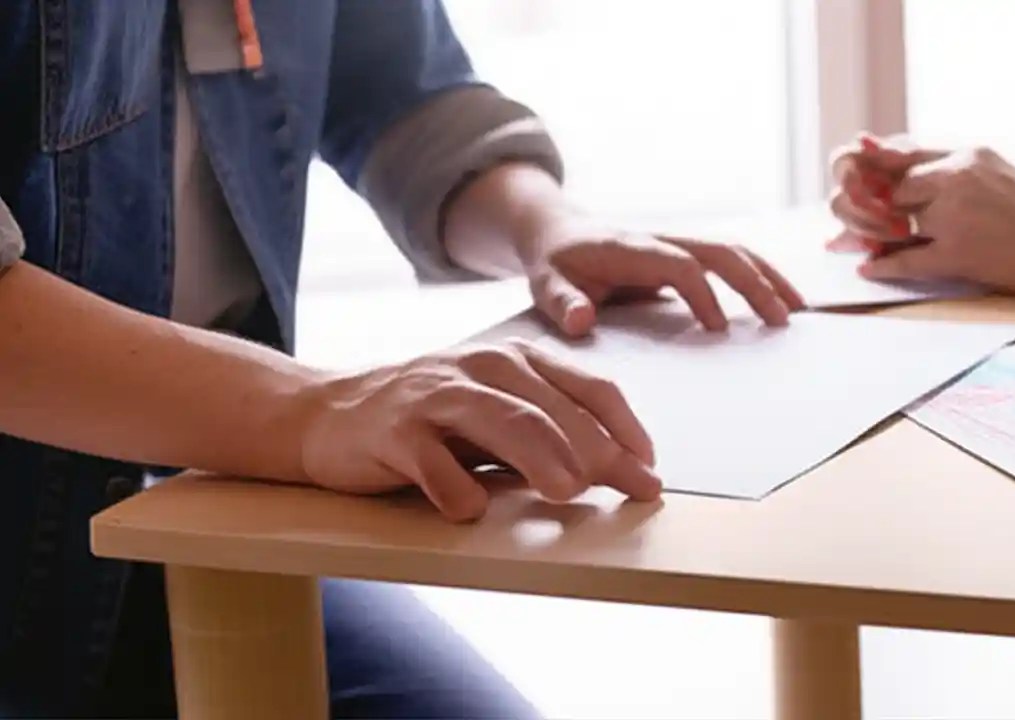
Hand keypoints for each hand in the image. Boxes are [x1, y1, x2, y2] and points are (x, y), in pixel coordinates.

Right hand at [299, 340, 660, 521]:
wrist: (329, 412)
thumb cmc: (431, 419)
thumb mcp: (496, 415)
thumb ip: (549, 433)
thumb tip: (618, 470)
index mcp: (516, 361)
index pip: (588, 389)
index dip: (626, 429)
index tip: (651, 470)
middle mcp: (481, 368)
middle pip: (552, 408)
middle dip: (599, 451)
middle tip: (633, 489)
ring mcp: (436, 395)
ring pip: (502, 421)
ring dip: (541, 457)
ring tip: (571, 493)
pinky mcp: (394, 429)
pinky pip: (430, 460)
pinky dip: (452, 487)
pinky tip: (470, 511)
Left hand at [521, 213, 805, 336]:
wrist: (558, 232)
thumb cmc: (555, 264)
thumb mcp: (545, 284)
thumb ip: (561, 303)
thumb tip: (581, 322)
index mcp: (630, 248)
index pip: (680, 264)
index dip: (703, 293)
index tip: (717, 329)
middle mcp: (661, 240)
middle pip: (719, 251)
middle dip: (755, 282)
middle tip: (781, 320)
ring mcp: (676, 244)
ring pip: (733, 250)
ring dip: (767, 276)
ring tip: (797, 310)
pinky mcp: (685, 254)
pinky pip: (729, 260)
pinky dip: (759, 276)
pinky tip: (781, 301)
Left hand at [834, 138, 1014, 295]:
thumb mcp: (995, 171)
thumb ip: (952, 169)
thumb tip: (901, 176)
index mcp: (967, 154)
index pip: (903, 156)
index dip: (871, 169)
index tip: (849, 177)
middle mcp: (958, 179)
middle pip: (891, 189)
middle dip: (865, 204)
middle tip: (844, 216)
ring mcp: (957, 217)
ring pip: (893, 223)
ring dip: (867, 234)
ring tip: (849, 244)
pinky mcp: (961, 253)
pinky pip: (907, 260)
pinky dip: (882, 265)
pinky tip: (867, 268)